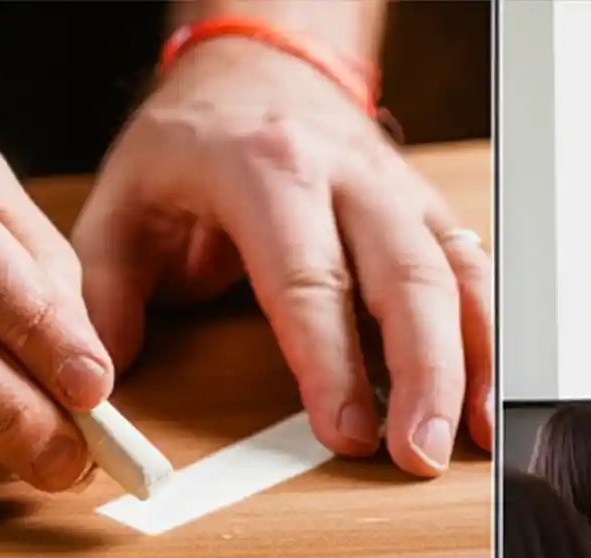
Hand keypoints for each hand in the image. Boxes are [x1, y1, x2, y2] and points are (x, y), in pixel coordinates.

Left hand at [74, 40, 492, 476]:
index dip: (333, 362)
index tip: (347, 433)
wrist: (259, 69)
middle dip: (425, 373)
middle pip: (408, 277)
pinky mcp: (428, 212)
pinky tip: (489, 398)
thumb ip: (106, 292)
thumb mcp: (123, 202)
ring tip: (473, 438)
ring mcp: (399, 192)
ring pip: (458, 274)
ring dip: (474, 361)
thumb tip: (100, 384)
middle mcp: (349, 178)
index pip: (311, 277)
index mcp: (267, 171)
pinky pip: (475, 272)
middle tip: (420, 454)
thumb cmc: (193, 142)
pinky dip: (490, 338)